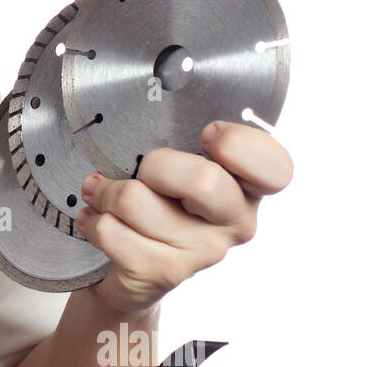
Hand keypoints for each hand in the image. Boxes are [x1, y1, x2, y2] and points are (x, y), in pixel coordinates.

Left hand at [75, 119, 293, 314]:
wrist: (133, 272)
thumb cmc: (160, 202)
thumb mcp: (181, 166)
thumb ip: (186, 136)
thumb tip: (161, 92)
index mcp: (248, 187)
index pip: (275, 168)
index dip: (239, 145)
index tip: (207, 133)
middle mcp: (235, 222)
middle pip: (203, 181)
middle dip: (155, 165)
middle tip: (141, 171)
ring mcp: (202, 252)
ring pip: (136, 201)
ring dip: (106, 192)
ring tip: (104, 195)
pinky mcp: (163, 273)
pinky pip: (111, 231)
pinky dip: (91, 220)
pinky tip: (95, 220)